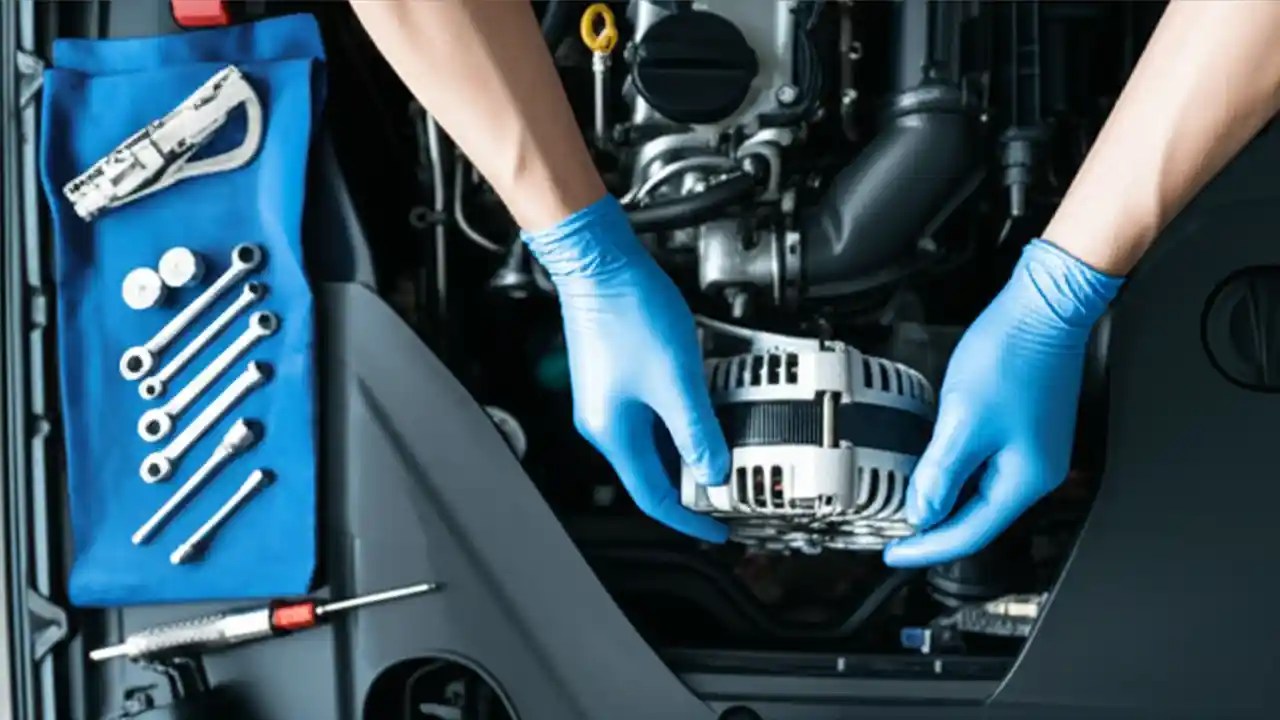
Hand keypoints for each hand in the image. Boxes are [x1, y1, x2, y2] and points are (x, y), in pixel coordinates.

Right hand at [523, 196, 730, 541]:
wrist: (599, 262)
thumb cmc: (627, 312)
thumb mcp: (677, 382)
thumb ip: (698, 433)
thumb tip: (714, 471)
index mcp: (614, 433)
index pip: (654, 496)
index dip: (688, 518)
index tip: (715, 530)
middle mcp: (604, 421)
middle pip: (653, 471)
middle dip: (692, 483)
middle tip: (729, 489)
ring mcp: (607, 398)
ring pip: (654, 441)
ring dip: (688, 449)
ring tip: (723, 447)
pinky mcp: (615, 376)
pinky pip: (650, 415)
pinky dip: (678, 422)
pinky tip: (701, 409)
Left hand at [883, 240, 1122, 567]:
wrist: (1044, 307)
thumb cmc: (1016, 355)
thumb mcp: (963, 420)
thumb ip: (940, 473)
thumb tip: (921, 513)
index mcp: (1024, 479)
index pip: (970, 533)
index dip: (928, 547)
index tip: (895, 554)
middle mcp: (1033, 472)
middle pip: (975, 517)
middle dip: (934, 528)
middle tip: (894, 533)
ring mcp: (1030, 450)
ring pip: (977, 492)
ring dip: (942, 500)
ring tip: (906, 505)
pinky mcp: (1022, 429)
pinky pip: (982, 466)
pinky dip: (954, 474)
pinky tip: (932, 468)